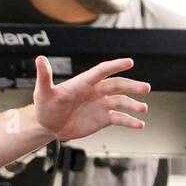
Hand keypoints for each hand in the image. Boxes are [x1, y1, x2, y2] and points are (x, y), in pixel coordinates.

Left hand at [32, 55, 149, 141]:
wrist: (48, 125)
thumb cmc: (45, 106)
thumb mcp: (43, 92)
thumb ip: (44, 76)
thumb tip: (40, 59)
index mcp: (84, 82)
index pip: (102, 71)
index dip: (115, 66)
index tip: (129, 62)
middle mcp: (96, 91)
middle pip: (118, 85)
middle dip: (132, 86)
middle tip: (145, 88)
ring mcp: (101, 105)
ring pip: (121, 102)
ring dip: (133, 105)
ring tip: (143, 109)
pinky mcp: (102, 119)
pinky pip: (119, 118)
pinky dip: (130, 121)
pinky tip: (139, 124)